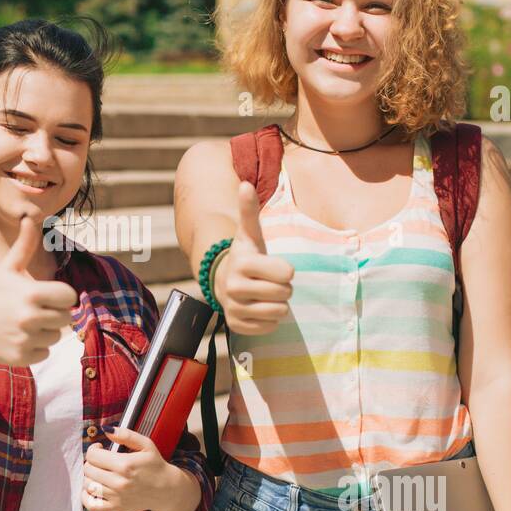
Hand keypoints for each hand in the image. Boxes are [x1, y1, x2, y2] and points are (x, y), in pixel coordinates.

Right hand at [0, 213, 77, 366]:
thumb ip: (25, 245)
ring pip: (55, 337)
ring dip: (44, 332)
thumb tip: (31, 217)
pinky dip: (35, 349)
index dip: (61, 296)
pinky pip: (44, 354)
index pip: (70, 297)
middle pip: (65, 318)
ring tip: (24, 324)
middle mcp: (29, 317)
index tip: (48, 296)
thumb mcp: (8, 267)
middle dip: (52, 314)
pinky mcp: (20, 357)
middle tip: (32, 310)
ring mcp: (25, 338)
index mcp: (32, 293)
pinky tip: (18, 338)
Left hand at [80, 425, 175, 510]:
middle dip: (92, 462)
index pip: (93, 455)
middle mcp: (119, 482)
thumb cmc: (155, 465)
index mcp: (125, 464)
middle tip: (101, 461)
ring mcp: (117, 497)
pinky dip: (86, 497)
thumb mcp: (146, 444)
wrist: (166, 489)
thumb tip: (106, 430)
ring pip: (88, 485)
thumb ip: (125, 435)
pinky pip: (91, 505)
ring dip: (90, 477)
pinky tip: (92, 489)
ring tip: (99, 473)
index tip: (100, 449)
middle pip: (88, 469)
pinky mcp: (116, 508)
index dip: (94, 449)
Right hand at [213, 181, 294, 335]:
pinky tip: (258, 308)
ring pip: (279, 312)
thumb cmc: (246, 256)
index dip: (286, 270)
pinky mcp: (236, 326)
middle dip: (283, 288)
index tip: (273, 266)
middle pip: (285, 294)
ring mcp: (234, 308)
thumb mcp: (249, 234)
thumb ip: (249, 210)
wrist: (224, 281)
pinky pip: (270, 327)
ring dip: (278, 304)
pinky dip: (269, 319)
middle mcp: (234, 287)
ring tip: (265, 294)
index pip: (287, 274)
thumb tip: (245, 184)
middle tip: (269, 281)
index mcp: (243, 263)